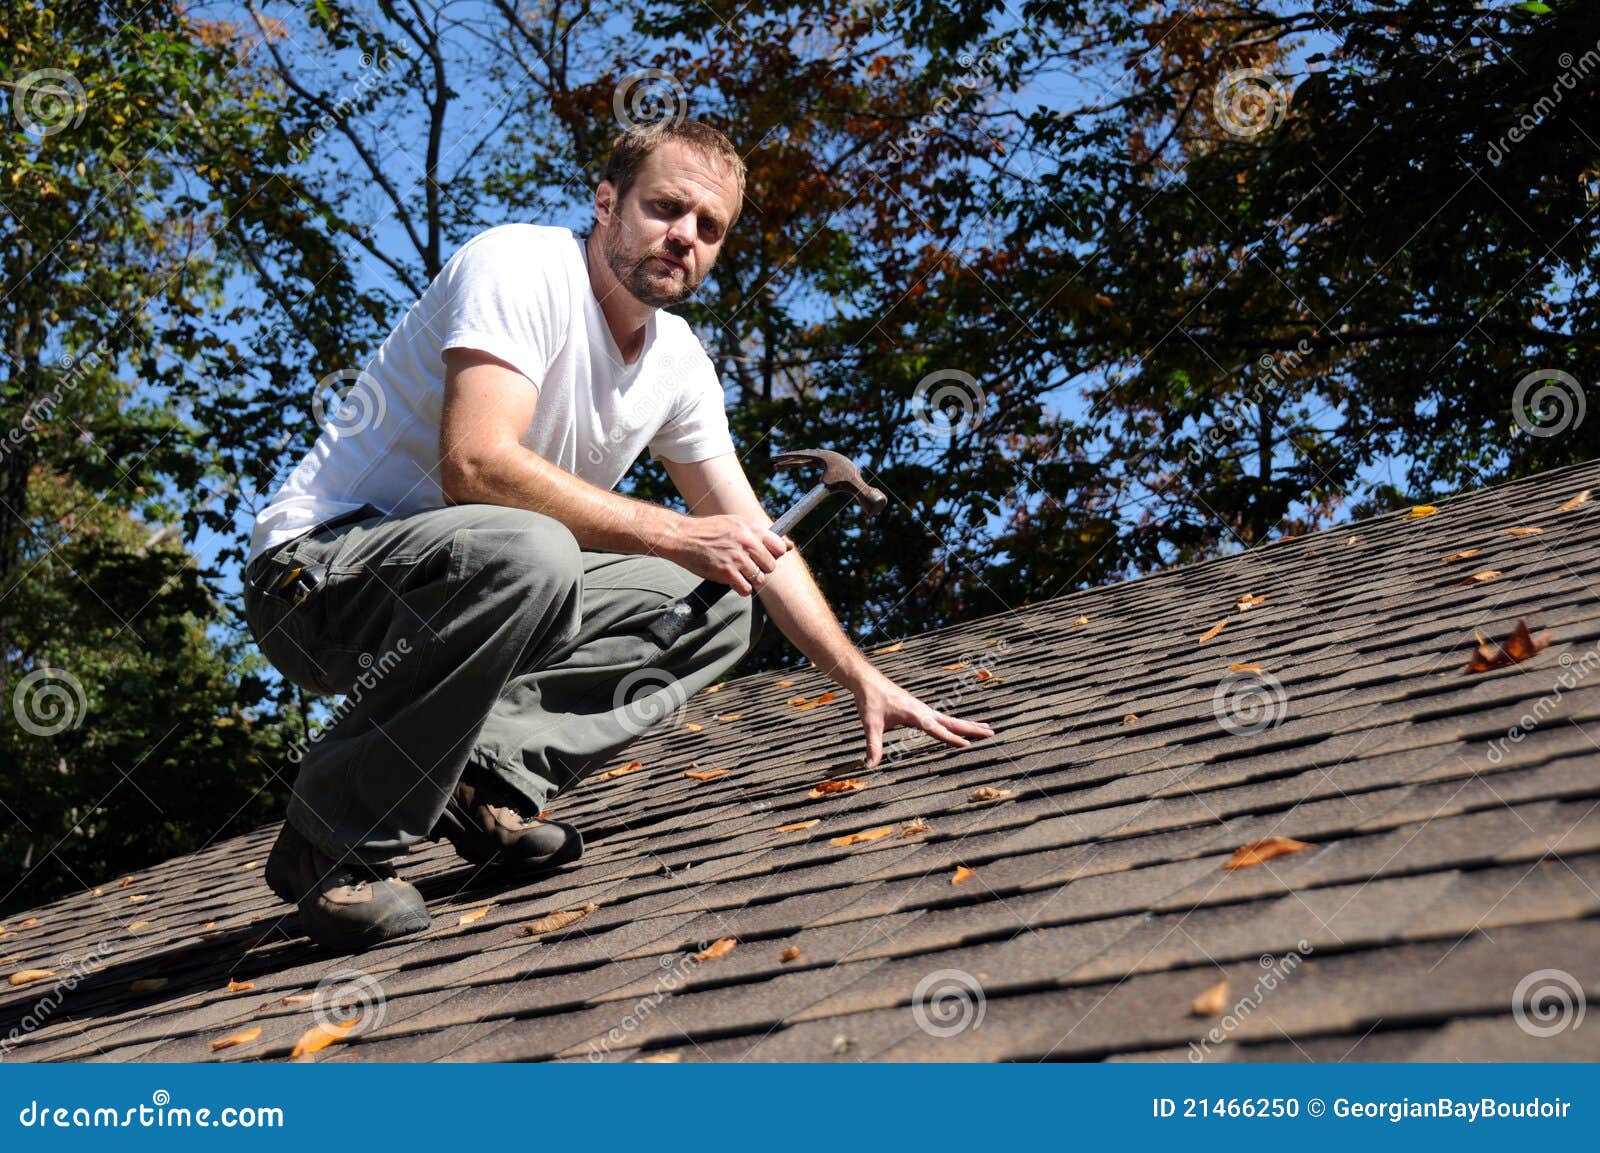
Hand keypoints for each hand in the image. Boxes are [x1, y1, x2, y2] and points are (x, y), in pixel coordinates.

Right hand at [671, 513, 792, 595]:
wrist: (682, 536)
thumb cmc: (709, 531)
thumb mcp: (736, 524)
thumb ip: (760, 534)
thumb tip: (789, 546)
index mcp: (750, 528)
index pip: (779, 546)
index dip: (774, 555)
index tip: (764, 557)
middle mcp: (746, 542)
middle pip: (771, 565)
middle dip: (762, 569)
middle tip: (748, 567)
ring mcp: (737, 557)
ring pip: (760, 579)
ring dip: (751, 580)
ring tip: (738, 573)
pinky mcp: (726, 571)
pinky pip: (745, 589)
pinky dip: (740, 588)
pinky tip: (732, 581)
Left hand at [850, 667, 995, 767]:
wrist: (867, 680)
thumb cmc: (869, 700)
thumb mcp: (870, 724)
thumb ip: (873, 746)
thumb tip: (870, 766)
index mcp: (915, 714)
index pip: (938, 729)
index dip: (952, 739)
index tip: (968, 746)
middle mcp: (923, 710)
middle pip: (952, 722)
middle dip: (972, 728)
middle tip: (992, 733)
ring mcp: (922, 708)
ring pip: (950, 719)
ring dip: (968, 724)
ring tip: (986, 728)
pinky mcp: (919, 708)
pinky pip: (942, 717)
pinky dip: (955, 722)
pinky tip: (958, 725)